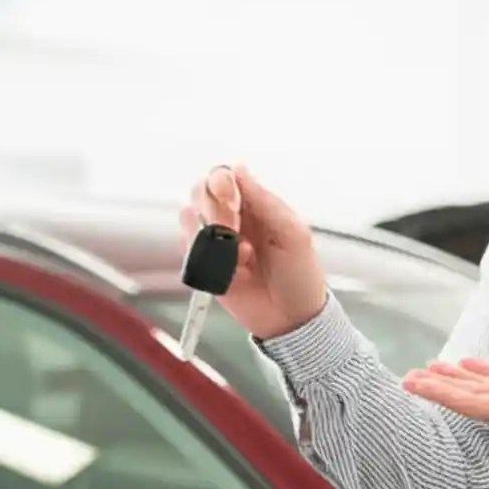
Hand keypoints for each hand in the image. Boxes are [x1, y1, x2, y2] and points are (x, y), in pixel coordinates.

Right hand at [180, 165, 326, 338]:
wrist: (292, 318)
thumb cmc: (300, 273)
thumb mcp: (293, 233)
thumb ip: (266, 201)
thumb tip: (239, 170)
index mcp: (255, 204)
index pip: (225, 176)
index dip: (220, 180)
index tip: (230, 196)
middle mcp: (232, 218)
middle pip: (200, 192)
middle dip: (215, 208)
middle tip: (235, 229)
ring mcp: (216, 242)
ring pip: (189, 218)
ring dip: (212, 234)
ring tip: (242, 254)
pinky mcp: (205, 265)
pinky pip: (188, 249)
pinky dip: (207, 257)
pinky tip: (234, 269)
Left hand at [402, 347, 488, 432]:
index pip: (476, 404)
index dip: (444, 394)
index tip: (417, 386)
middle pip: (472, 400)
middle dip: (438, 390)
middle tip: (406, 379)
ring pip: (483, 390)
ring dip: (454, 380)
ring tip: (425, 369)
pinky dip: (481, 371)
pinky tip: (465, 362)